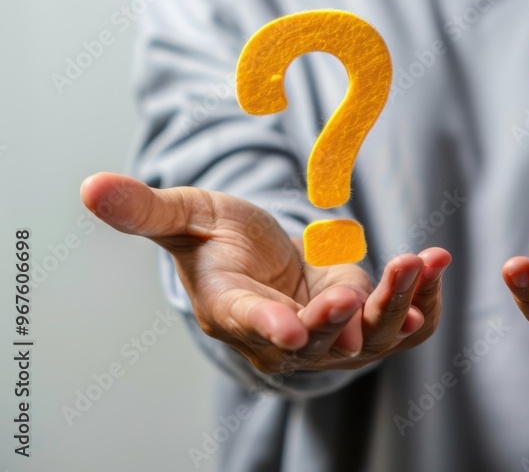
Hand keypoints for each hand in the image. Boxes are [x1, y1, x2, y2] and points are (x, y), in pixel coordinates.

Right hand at [81, 173, 450, 372]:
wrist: (261, 260)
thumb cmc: (220, 239)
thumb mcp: (186, 215)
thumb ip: (148, 209)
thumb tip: (89, 187)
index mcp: (234, 311)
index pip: (252, 324)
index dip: (272, 325)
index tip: (293, 328)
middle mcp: (285, 337)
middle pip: (321, 343)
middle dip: (346, 318)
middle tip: (365, 286)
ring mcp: (332, 336)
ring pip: (371, 337)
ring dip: (398, 303)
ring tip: (422, 261)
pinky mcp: (366, 322)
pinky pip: (402, 325)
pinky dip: (423, 302)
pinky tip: (437, 265)